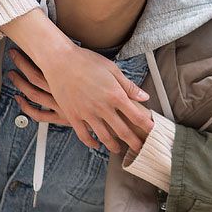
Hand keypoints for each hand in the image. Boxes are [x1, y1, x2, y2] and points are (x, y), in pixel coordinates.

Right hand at [6, 44, 153, 152]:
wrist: (60, 61)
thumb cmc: (86, 61)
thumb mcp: (112, 69)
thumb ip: (129, 86)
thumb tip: (145, 97)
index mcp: (115, 95)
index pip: (136, 116)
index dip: (146, 125)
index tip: (152, 131)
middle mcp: (103, 107)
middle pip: (123, 131)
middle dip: (134, 142)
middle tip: (140, 149)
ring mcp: (87, 113)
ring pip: (104, 137)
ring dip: (114, 146)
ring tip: (119, 150)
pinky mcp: (73, 116)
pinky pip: (84, 135)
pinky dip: (91, 142)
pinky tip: (96, 145)